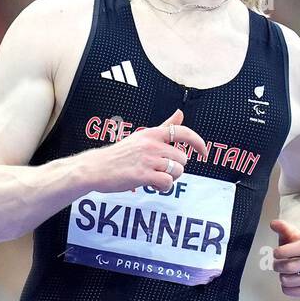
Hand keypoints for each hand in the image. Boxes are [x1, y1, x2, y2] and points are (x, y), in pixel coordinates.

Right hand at [88, 109, 206, 193]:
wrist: (95, 168)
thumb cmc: (118, 155)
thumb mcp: (142, 136)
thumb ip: (164, 126)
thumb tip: (181, 113)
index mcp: (152, 133)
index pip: (182, 132)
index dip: (198, 142)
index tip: (204, 152)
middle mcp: (152, 144)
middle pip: (182, 158)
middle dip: (176, 169)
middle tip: (160, 171)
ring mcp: (148, 159)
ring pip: (177, 171)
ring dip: (169, 179)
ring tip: (154, 178)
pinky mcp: (143, 175)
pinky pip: (167, 182)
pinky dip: (163, 187)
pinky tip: (152, 185)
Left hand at [270, 218, 299, 295]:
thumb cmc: (297, 247)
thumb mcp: (291, 235)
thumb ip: (283, 228)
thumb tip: (274, 224)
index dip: (286, 250)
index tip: (275, 252)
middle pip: (293, 266)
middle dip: (278, 265)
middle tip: (276, 263)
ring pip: (289, 280)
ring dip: (282, 276)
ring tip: (285, 271)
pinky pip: (290, 291)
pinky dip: (285, 286)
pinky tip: (289, 279)